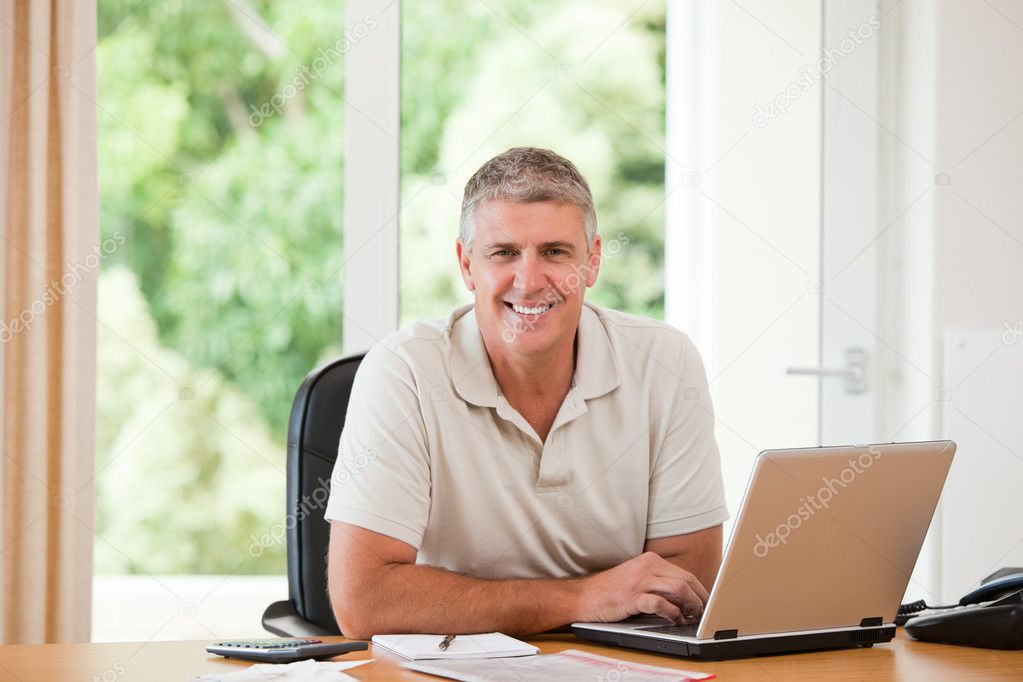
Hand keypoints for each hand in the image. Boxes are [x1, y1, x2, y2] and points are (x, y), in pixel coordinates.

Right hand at [575, 552, 708, 623]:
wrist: (584, 596)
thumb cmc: (611, 590)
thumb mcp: (637, 578)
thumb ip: (659, 582)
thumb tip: (685, 597)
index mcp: (650, 560)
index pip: (685, 574)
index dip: (700, 590)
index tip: (706, 602)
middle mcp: (647, 567)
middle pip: (686, 579)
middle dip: (700, 598)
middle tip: (703, 612)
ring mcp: (640, 581)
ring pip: (678, 589)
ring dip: (691, 605)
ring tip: (693, 616)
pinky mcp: (632, 597)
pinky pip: (661, 604)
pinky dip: (673, 614)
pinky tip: (675, 620)